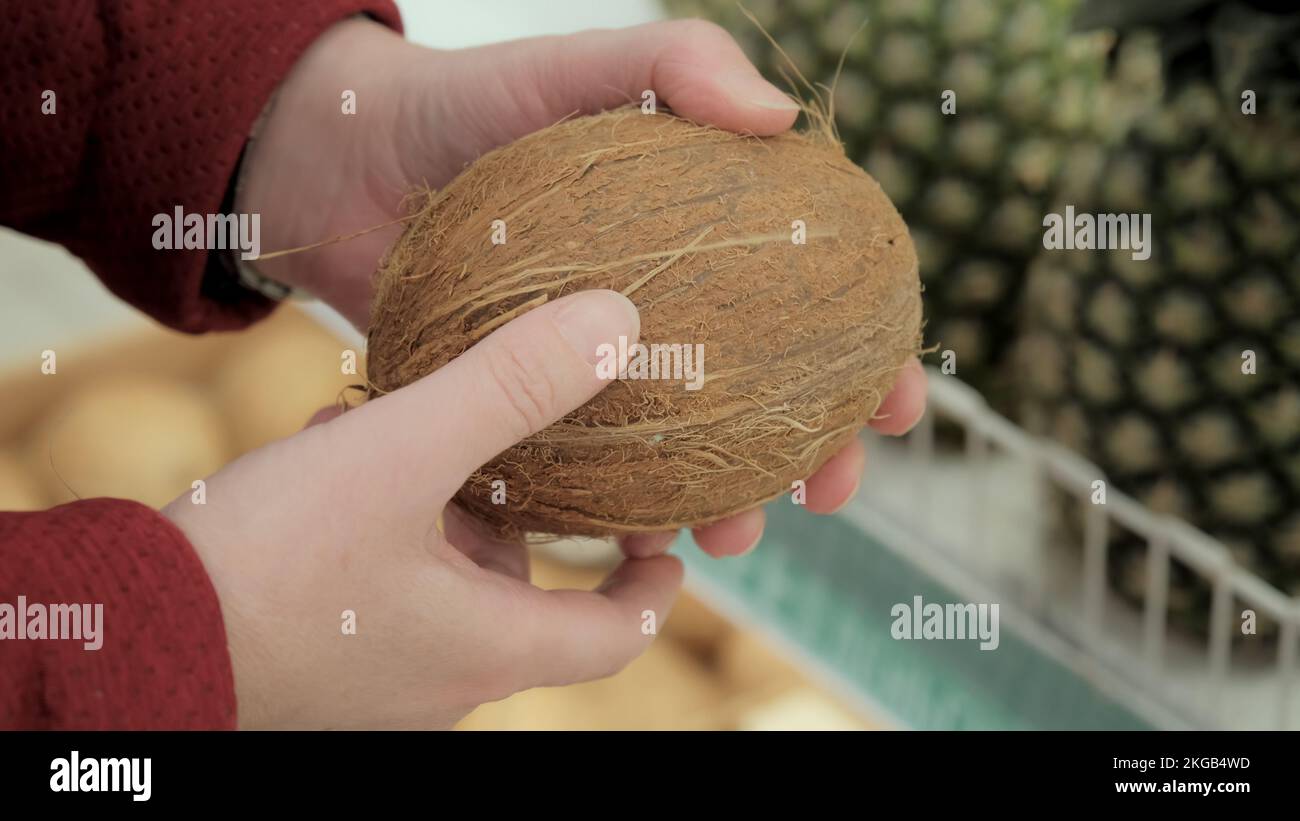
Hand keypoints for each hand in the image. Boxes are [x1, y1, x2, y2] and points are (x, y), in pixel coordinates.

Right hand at [166, 290, 679, 727]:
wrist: (127, 642)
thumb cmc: (270, 564)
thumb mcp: (401, 454)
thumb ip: (510, 387)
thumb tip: (617, 327)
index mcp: (486, 645)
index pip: (612, 636)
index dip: (650, 588)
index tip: (665, 544)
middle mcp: (441, 677)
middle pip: (518, 592)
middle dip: (511, 510)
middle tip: (493, 442)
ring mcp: (375, 676)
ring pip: (440, 577)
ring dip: (428, 500)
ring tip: (380, 431)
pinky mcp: (318, 658)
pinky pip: (377, 584)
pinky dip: (374, 522)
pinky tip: (325, 460)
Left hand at [236, 18, 927, 558]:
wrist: (336, 161)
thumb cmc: (459, 104)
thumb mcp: (572, 68)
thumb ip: (672, 65)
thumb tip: (786, 119)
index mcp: (695, 235)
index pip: (811, 298)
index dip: (873, 353)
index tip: (904, 406)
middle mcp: (657, 307)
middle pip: (768, 392)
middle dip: (815, 451)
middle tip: (831, 493)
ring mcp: (591, 365)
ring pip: (689, 451)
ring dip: (729, 501)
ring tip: (732, 536)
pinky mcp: (525, 408)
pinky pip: (592, 475)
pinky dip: (625, 513)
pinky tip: (639, 541)